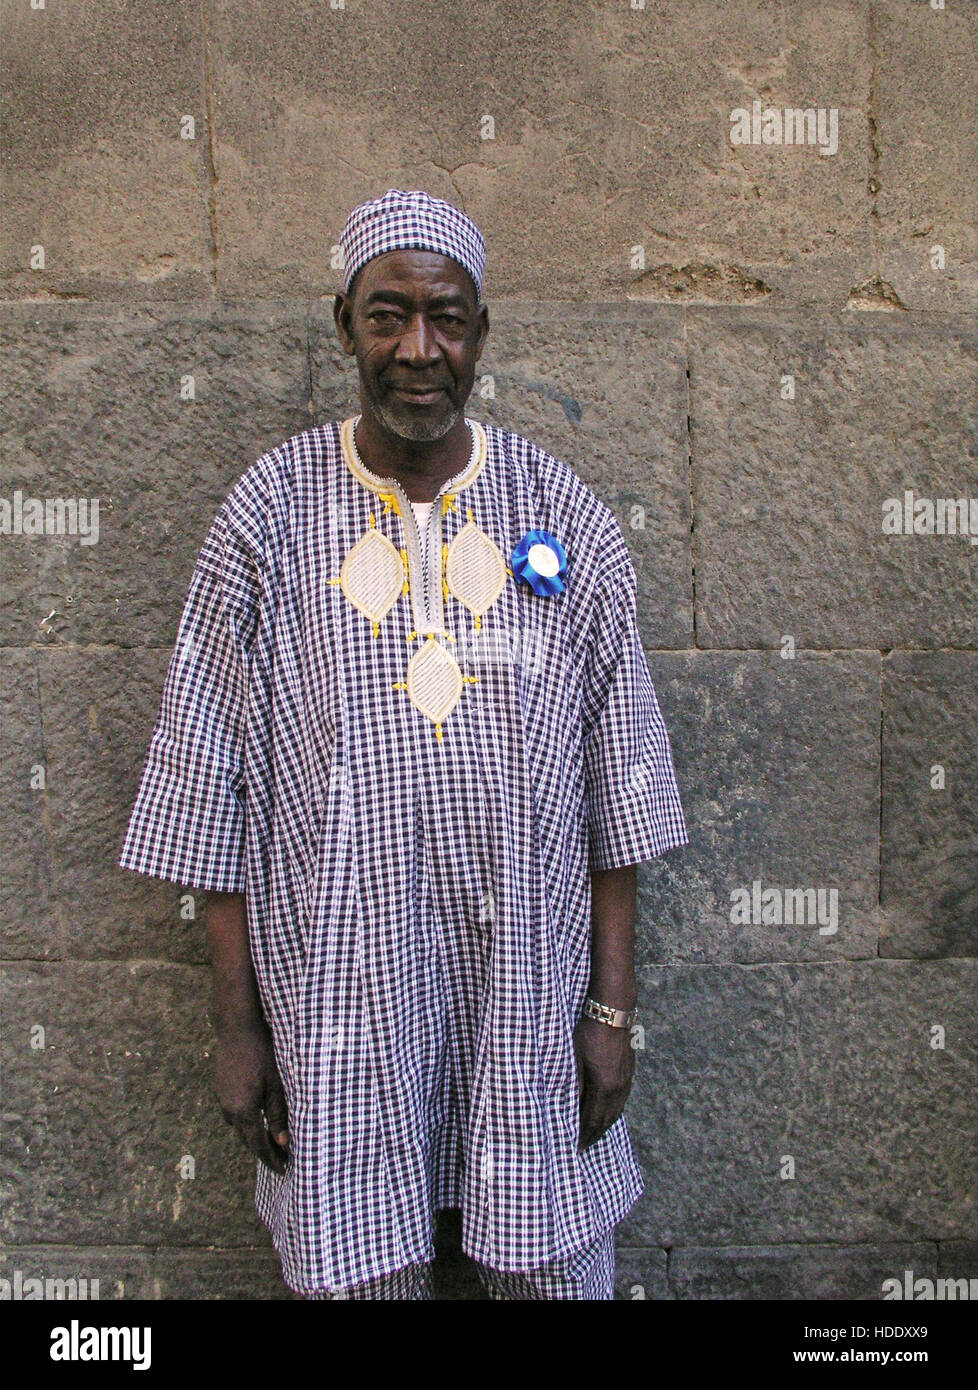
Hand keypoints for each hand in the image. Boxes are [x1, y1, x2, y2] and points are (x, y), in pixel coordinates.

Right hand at [214, 1015, 290, 1174]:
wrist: (236, 1028)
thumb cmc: (261, 1053)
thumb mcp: (276, 1085)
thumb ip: (278, 1115)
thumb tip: (283, 1142)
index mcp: (243, 1111)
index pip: (258, 1145)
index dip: (271, 1159)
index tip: (283, 1169)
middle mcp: (228, 1109)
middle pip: (246, 1138)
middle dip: (263, 1151)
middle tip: (281, 1160)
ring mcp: (221, 1098)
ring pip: (238, 1125)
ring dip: (253, 1135)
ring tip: (270, 1142)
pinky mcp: (219, 1087)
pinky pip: (232, 1112)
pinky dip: (245, 1120)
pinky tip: (255, 1116)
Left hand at [572, 1015, 634, 1151]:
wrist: (613, 1012)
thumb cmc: (589, 1033)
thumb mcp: (575, 1058)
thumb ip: (574, 1085)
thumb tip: (570, 1107)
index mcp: (605, 1087)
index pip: (593, 1120)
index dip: (584, 1136)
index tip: (576, 1148)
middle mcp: (619, 1088)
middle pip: (607, 1120)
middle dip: (595, 1135)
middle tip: (584, 1147)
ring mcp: (626, 1080)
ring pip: (616, 1111)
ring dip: (605, 1124)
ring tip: (594, 1133)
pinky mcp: (629, 1071)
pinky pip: (621, 1100)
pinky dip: (613, 1111)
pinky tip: (607, 1111)